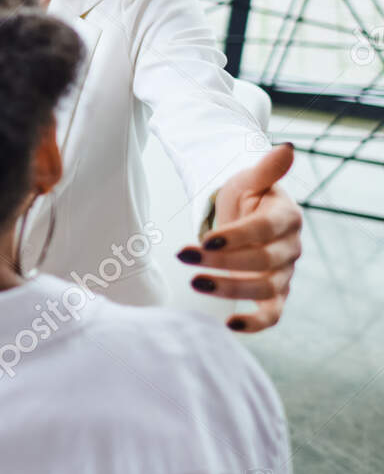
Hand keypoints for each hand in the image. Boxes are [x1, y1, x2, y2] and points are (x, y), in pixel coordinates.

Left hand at [177, 143, 301, 332]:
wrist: (249, 214)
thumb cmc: (247, 195)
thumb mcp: (249, 179)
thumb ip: (265, 169)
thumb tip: (286, 148)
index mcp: (287, 218)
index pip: (264, 230)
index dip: (237, 236)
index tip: (205, 238)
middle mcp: (290, 248)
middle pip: (261, 262)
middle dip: (221, 261)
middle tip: (183, 256)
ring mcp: (284, 274)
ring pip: (264, 289)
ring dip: (230, 289)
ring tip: (194, 282)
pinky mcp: (275, 294)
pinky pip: (272, 314)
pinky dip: (256, 323)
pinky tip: (229, 325)